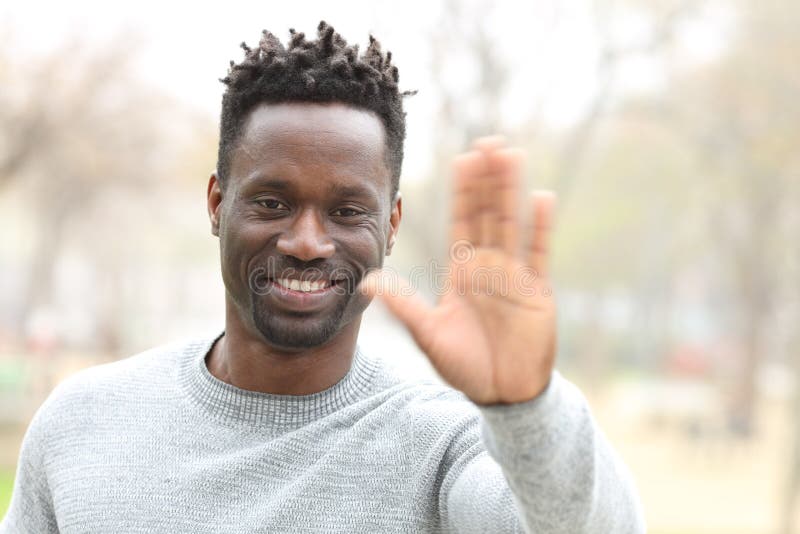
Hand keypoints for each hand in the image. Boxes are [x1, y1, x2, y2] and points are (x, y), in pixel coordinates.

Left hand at [361, 137, 556, 404]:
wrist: (501, 394)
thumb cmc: (465, 365)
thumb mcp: (428, 333)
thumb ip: (404, 304)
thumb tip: (369, 281)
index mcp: (463, 271)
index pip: (462, 221)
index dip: (463, 191)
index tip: (462, 159)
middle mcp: (489, 266)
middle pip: (489, 212)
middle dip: (487, 179)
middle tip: (488, 142)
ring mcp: (514, 275)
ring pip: (513, 223)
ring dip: (512, 190)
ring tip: (511, 156)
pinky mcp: (537, 291)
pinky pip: (539, 253)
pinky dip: (540, 226)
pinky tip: (541, 197)